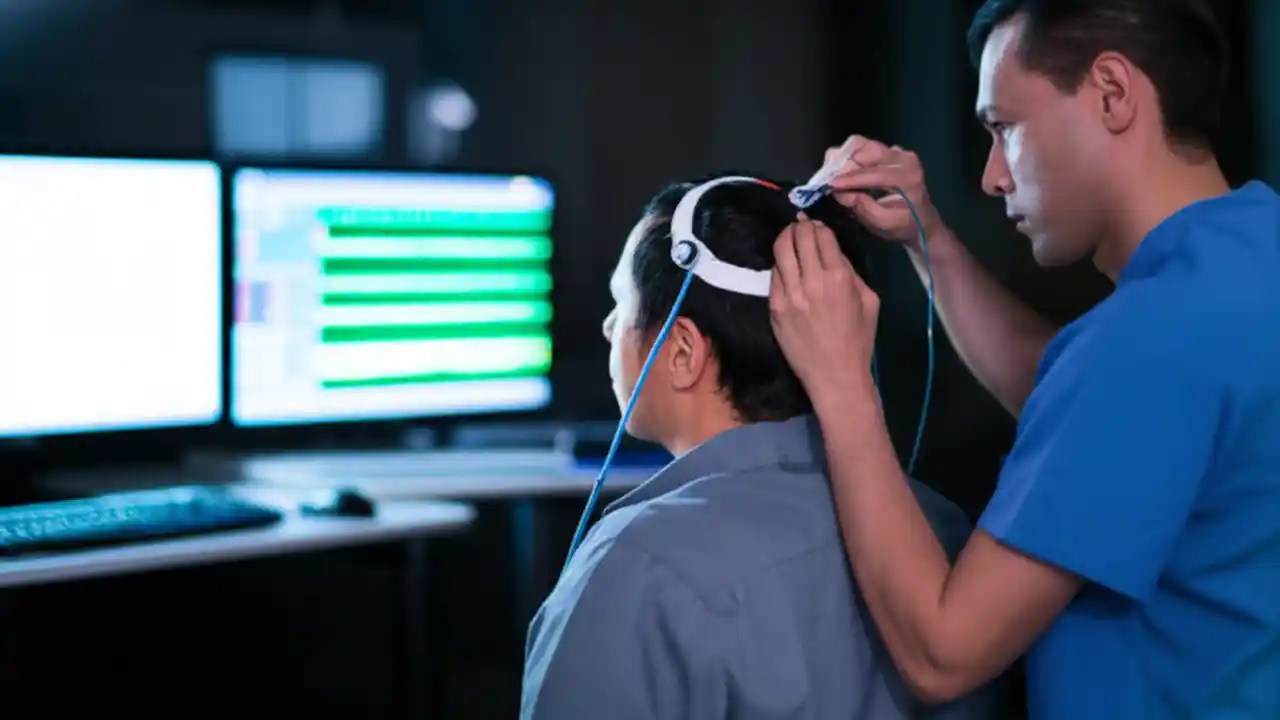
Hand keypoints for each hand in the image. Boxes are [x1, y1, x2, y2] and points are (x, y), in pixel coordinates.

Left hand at [770, 219, 879, 399]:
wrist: (835, 374)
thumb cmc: (858, 339)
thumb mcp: (869, 300)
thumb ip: (852, 272)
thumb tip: (834, 252)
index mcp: (840, 276)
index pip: (822, 235)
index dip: (818, 227)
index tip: (816, 227)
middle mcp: (813, 280)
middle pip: (799, 236)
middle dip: (799, 227)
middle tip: (800, 226)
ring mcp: (790, 294)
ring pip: (781, 250)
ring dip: (785, 239)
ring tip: (789, 237)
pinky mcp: (775, 307)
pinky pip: (774, 275)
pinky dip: (780, 265)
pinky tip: (785, 266)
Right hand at [822, 136, 946, 250]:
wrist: (922, 220)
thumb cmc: (903, 225)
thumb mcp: (883, 223)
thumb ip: (863, 208)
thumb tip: (841, 193)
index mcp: (907, 177)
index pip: (873, 174)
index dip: (848, 179)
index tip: (828, 184)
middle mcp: (905, 159)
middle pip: (867, 150)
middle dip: (844, 163)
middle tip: (828, 176)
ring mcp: (900, 153)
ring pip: (865, 146)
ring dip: (847, 157)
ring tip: (834, 172)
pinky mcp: (894, 152)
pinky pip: (868, 148)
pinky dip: (853, 156)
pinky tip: (846, 170)